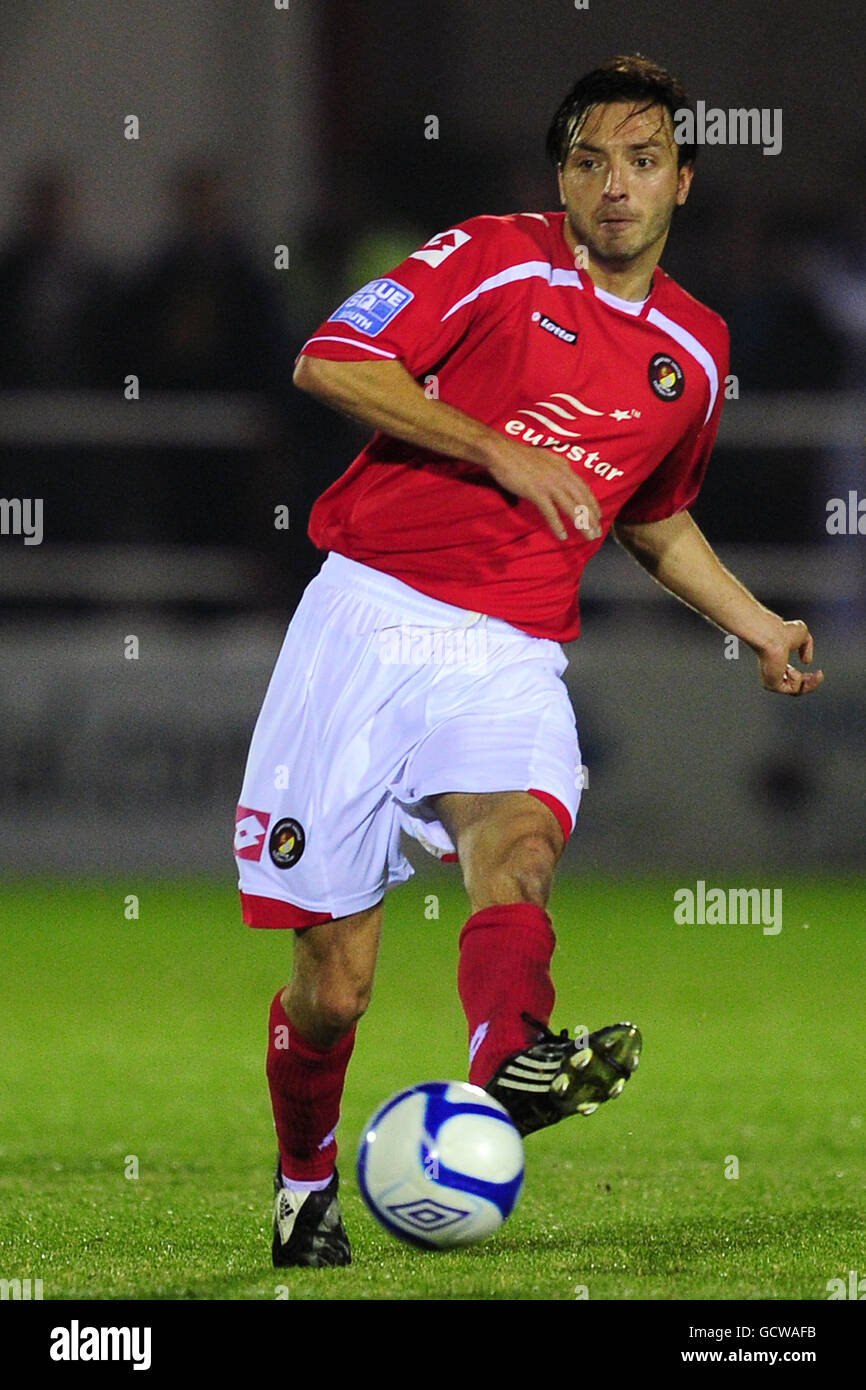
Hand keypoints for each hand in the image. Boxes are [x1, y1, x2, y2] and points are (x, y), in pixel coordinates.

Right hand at [481, 435, 602, 541]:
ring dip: (581, 523)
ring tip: (588, 537)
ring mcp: (549, 484)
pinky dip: (557, 525)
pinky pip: (550, 512)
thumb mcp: (546, 458)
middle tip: (597, 533)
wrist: (501, 452)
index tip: (598, 516)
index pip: (584, 488)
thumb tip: (566, 472)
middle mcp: (561, 476)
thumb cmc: (519, 455)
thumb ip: (558, 466)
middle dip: (591, 518)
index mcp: (564, 468)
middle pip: (581, 500)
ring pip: (571, 507)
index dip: (593, 503)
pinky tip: (562, 536)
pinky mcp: (536, 492)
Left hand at [755, 620, 823, 695]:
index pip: (791, 677)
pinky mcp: (772, 685)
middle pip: (796, 688)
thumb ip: (807, 647)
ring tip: (807, 670)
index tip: (818, 672)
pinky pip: (793, 689)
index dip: (807, 677)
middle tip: (819, 675)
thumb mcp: (802, 634)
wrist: (773, 636)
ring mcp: (771, 679)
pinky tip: (790, 668)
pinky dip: (796, 678)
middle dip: (811, 683)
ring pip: (796, 691)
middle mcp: (772, 672)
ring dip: (807, 681)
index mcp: (776, 661)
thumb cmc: (783, 632)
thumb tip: (807, 661)